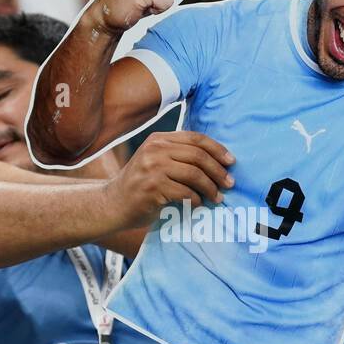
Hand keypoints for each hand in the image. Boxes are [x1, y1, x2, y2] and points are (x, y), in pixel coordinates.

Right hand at [102, 131, 234, 228]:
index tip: (231, 162)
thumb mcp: (156, 162)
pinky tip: (199, 205)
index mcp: (158, 139)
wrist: (112, 205)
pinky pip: (185, 193)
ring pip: (194, 174)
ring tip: (218, 197)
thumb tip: (217, 160)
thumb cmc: (141, 186)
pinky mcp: (153, 188)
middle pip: (198, 156)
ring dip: (211, 188)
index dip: (217, 149)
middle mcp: (155, 149)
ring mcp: (152, 168)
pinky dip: (196, 200)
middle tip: (229, 184)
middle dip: (218, 171)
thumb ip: (178, 156)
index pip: (196, 138)